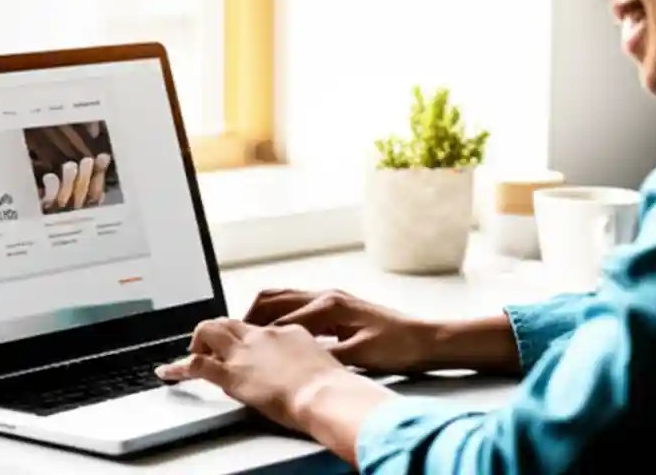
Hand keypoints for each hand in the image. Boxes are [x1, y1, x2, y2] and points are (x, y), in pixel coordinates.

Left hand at [154, 317, 349, 431]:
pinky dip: (179, 368)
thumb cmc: (329, 384)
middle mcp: (262, 336)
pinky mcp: (232, 374)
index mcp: (285, 332)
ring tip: (192, 353)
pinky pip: (198, 365)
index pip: (257, 328)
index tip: (241, 345)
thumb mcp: (321, 360)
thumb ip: (306, 358)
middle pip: (229, 322)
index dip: (244, 336)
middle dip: (215, 331)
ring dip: (198, 341)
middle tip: (209, 345)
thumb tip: (304, 365)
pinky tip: (169, 372)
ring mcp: (245, 353)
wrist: (324, 392)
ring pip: (210, 332)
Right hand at [243, 288, 435, 372]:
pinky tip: (276, 332)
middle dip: (249, 315)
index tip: (237, 345)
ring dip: (263, 312)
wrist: (424, 338)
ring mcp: (332, 298)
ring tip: (246, 332)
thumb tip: (294, 359)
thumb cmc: (397, 346)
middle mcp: (327, 296)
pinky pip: (298, 304)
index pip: (280, 320)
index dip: (256, 334)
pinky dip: (280, 314)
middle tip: (230, 334)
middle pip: (275, 299)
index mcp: (329, 306)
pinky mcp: (337, 305)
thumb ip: (325, 355)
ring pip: (285, 298)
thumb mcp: (359, 355)